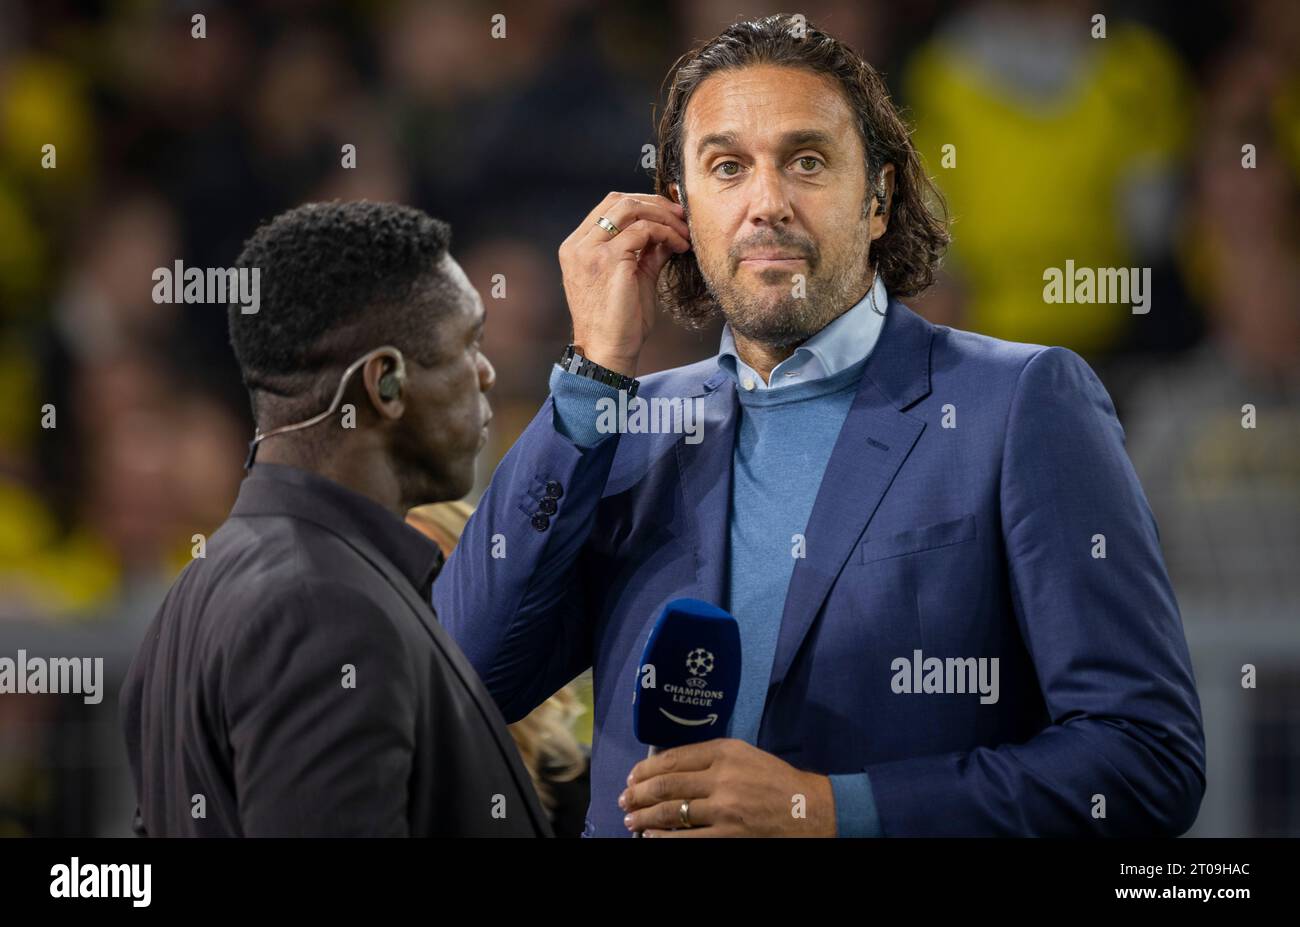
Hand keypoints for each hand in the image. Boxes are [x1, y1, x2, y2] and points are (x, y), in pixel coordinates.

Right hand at [557, 192, 690, 376]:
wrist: (608, 352)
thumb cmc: (618, 323)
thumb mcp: (633, 278)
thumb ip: (645, 252)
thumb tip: (667, 231)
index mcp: (577, 247)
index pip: (609, 206)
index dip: (643, 203)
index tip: (670, 215)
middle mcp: (578, 245)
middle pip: (618, 200)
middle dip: (655, 204)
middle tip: (682, 217)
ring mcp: (590, 251)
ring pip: (630, 208)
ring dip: (664, 217)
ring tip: (684, 232)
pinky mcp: (608, 260)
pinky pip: (643, 230)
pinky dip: (666, 233)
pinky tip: (680, 246)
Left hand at [619, 738, 836, 836]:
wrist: (810, 809)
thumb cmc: (777, 780)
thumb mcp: (745, 755)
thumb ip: (711, 757)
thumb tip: (669, 768)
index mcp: (725, 752)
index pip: (673, 758)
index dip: (646, 769)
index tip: (632, 777)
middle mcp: (722, 777)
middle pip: (666, 784)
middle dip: (638, 793)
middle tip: (625, 800)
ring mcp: (724, 809)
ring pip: (671, 812)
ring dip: (644, 817)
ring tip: (631, 820)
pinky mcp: (729, 836)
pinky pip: (686, 838)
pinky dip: (662, 838)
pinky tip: (650, 838)